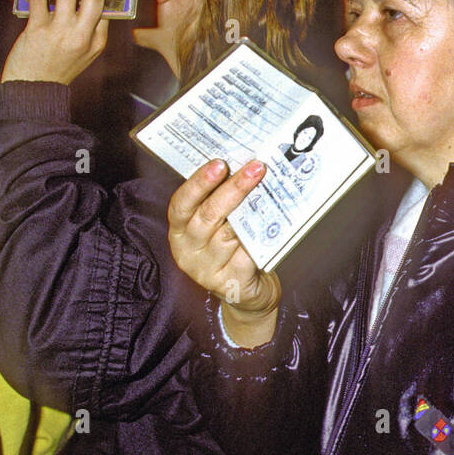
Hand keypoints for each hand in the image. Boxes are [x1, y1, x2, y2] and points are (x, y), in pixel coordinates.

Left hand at [0, 0, 108, 84]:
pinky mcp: (37, 31)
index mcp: (96, 39)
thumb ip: (93, 30)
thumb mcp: (86, 54)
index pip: (105, 4)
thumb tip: (93, 4)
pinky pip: (39, 0)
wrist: (32, 89)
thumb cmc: (58, 70)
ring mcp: (60, 32)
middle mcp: (82, 34)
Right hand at [167, 159, 281, 346]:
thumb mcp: (218, 225)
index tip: (219, 163)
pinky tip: (274, 224)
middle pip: (208, 215)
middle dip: (234, 188)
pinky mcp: (229, 283)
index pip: (181, 204)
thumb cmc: (232, 249)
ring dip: (252, 210)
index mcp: (179, 231)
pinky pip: (246, 256)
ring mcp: (206, 270)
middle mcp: (188, 250)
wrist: (246, 292)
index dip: (199, 183)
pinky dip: (259, 239)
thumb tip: (243, 165)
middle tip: (256, 168)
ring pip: (230, 234)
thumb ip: (221, 202)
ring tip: (270, 188)